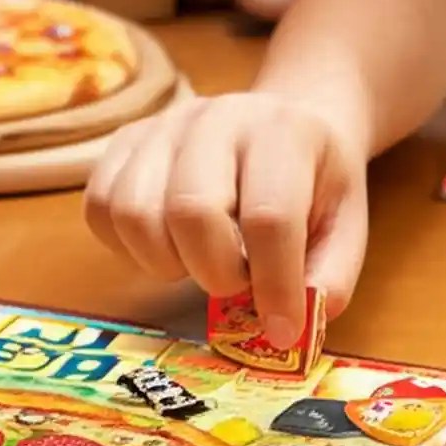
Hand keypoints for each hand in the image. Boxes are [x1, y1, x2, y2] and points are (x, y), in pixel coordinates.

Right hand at [83, 93, 368, 348]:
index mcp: (284, 131)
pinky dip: (126, 247)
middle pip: (190, 211)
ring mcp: (161, 126)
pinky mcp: (123, 142)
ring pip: (134, 212)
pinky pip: (100, 207)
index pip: (269, 217)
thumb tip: (288, 328)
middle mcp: (216, 117)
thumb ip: (328, 276)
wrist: (282, 122)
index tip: (281, 328)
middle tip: (233, 284)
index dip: (272, 285)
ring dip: (163, 262)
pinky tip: (163, 247)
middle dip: (213, 272)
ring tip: (195, 262)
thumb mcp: (345, 223)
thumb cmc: (311, 180)